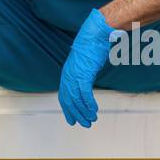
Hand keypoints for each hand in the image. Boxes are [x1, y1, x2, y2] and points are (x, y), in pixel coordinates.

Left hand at [59, 9, 114, 127]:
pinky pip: (84, 94)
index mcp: (67, 73)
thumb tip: (87, 81)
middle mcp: (68, 76)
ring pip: (76, 100)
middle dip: (76, 114)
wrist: (95, 34)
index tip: (72, 120)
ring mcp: (74, 76)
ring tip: (91, 120)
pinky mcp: (83, 74)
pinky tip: (94, 110)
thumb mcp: (86, 63)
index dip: (68, 109)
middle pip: (69, 101)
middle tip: (84, 124)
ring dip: (84, 112)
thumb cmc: (92, 46)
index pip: (64, 96)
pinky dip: (89, 104)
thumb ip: (84, 74)